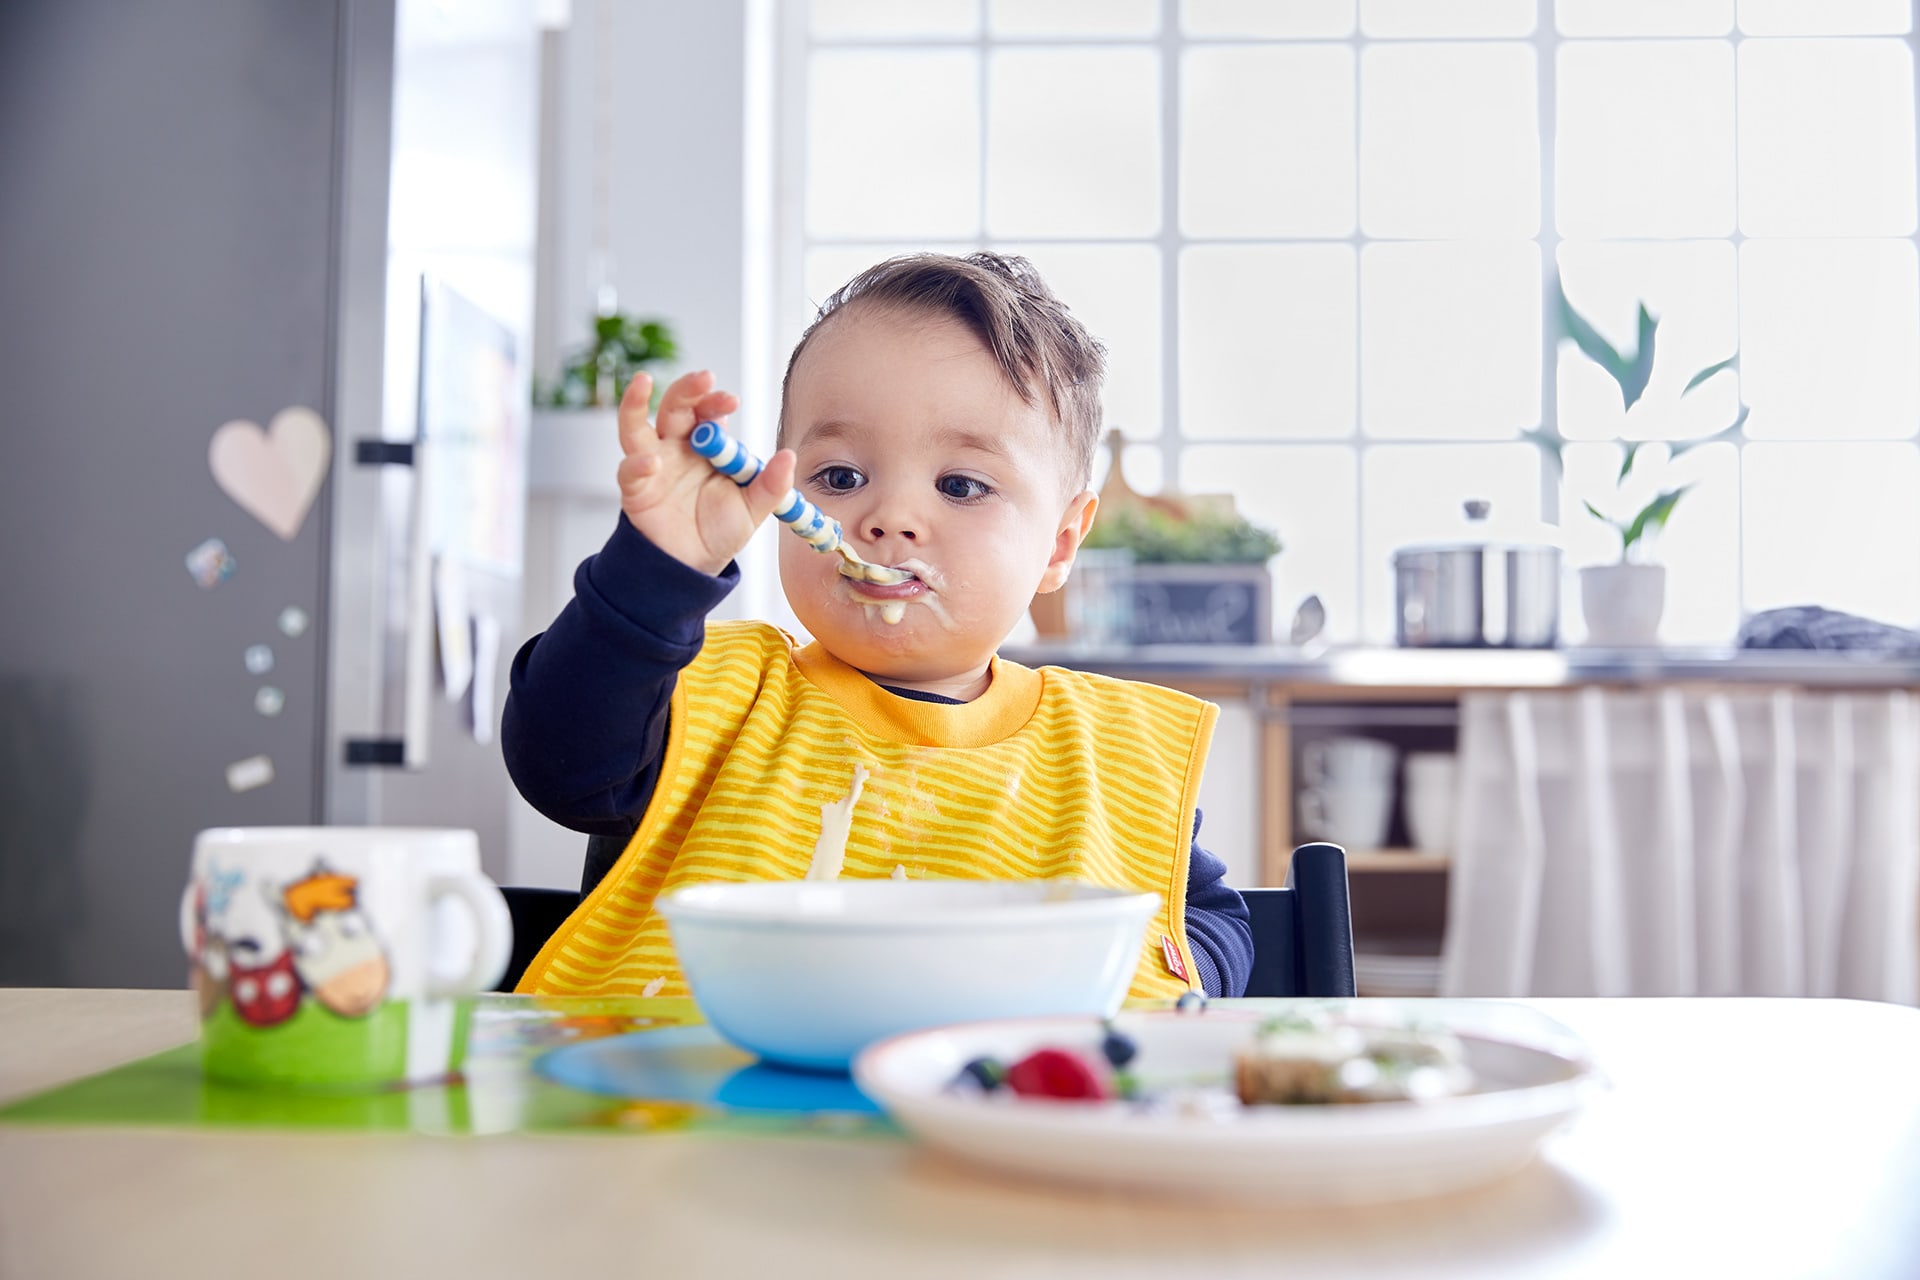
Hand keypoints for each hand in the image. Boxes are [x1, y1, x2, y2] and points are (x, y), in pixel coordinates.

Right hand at [616, 370, 797, 575]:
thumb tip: (789, 457)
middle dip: (686, 389)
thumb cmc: (721, 530)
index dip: (716, 400)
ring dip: (636, 403)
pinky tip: (651, 463)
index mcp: (705, 445)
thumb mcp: (753, 508)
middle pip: (674, 407)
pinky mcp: (635, 490)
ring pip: (636, 426)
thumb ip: (770, 484)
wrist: (694, 565)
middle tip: (703, 378)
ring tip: (642, 383)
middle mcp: (676, 447)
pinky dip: (637, 465)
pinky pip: (629, 471)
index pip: (707, 412)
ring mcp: (652, 465)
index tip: (732, 400)